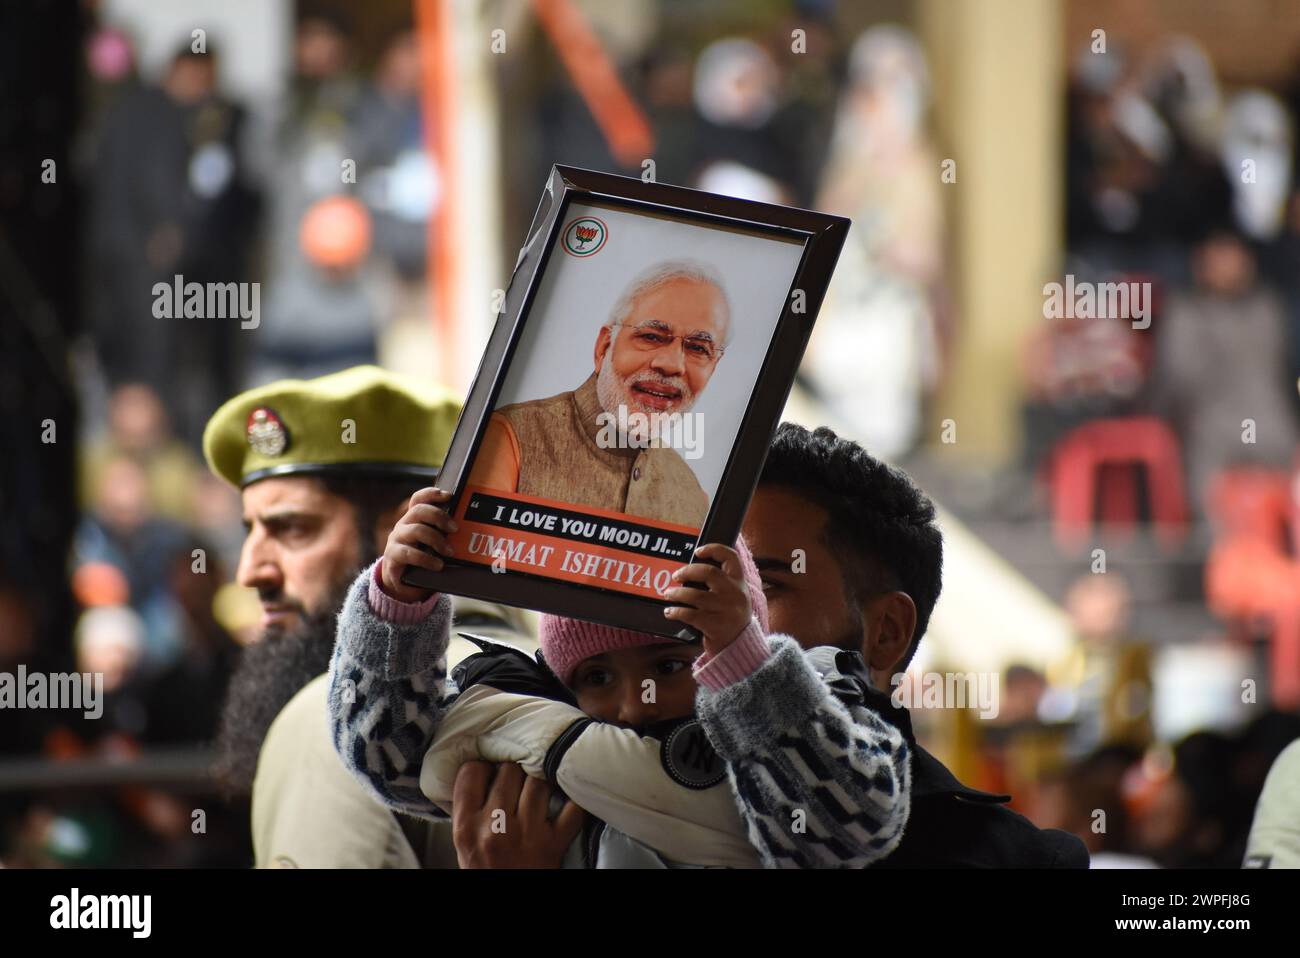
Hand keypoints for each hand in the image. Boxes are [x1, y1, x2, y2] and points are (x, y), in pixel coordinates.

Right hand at [380, 487, 457, 602]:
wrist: (402, 582)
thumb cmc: (423, 559)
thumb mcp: (433, 545)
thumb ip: (445, 536)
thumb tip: (472, 534)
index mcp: (414, 519)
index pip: (419, 499)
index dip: (432, 494)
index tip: (449, 496)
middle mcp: (404, 525)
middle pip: (419, 510)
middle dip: (439, 517)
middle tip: (455, 529)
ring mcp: (396, 539)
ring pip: (416, 530)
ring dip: (436, 540)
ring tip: (449, 552)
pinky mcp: (393, 556)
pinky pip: (409, 553)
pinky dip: (426, 559)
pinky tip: (438, 565)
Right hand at [451, 762, 585, 868]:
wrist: (508, 905)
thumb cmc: (487, 871)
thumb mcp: (465, 844)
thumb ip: (469, 811)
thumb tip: (479, 773)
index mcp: (467, 826)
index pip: (471, 772)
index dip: (482, 765)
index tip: (489, 768)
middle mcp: (495, 827)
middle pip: (509, 770)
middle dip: (514, 770)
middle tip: (517, 776)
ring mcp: (527, 834)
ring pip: (539, 781)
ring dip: (541, 779)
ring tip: (540, 782)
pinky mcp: (554, 843)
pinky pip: (571, 808)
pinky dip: (574, 799)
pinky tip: (568, 796)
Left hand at [662, 542, 752, 655]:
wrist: (740, 647)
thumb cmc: (731, 618)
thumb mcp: (735, 597)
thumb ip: (722, 583)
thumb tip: (693, 571)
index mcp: (740, 583)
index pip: (731, 557)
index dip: (713, 549)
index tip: (697, 551)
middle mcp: (735, 594)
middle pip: (708, 572)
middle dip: (687, 571)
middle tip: (676, 576)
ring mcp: (726, 610)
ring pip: (695, 595)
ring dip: (676, 593)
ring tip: (668, 594)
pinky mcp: (715, 626)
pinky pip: (690, 614)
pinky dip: (676, 612)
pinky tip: (669, 612)